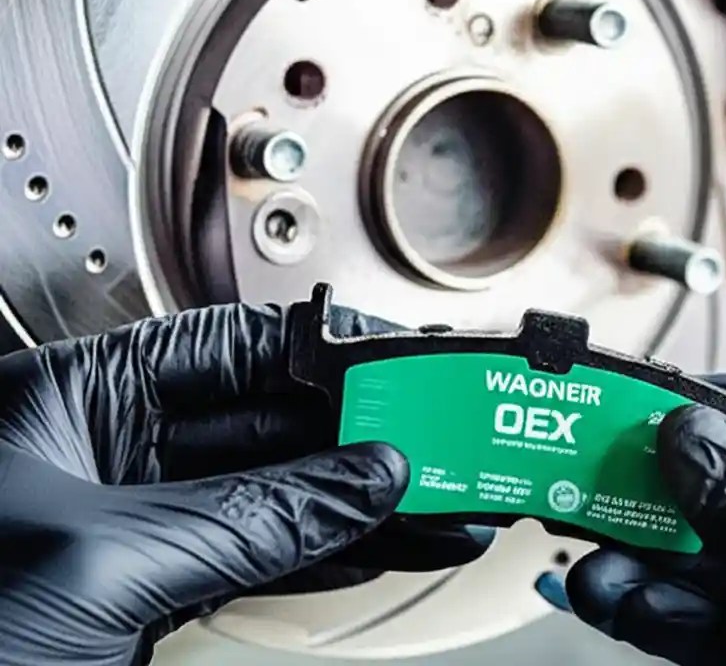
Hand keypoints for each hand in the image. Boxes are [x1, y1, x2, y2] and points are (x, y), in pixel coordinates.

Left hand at [0, 303, 489, 665]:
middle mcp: (98, 456)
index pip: (226, 347)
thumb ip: (251, 516)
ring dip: (361, 501)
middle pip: (265, 421)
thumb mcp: (101, 560)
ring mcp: (128, 529)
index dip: (327, 351)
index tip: (404, 367)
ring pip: (273, 497)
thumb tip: (362, 479)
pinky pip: (256, 556)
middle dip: (361, 435)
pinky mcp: (145, 596)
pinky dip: (326, 554)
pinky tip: (384, 546)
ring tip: (440, 501)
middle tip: (443, 441)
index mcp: (64, 404)